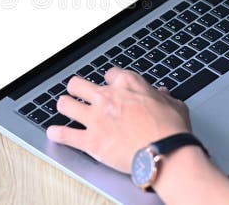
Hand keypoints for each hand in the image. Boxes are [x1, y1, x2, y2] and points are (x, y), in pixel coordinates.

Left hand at [46, 67, 190, 173]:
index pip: (109, 74)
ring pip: (66, 104)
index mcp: (127, 85)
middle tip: (78, 94)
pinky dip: (58, 134)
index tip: (108, 86)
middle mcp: (106, 97)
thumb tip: (162, 94)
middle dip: (76, 89)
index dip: (108, 81)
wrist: (166, 153)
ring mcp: (95, 118)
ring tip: (64, 109)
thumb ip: (163, 98)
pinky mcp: (90, 140)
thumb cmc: (172, 130)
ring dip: (65, 107)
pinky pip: (65, 134)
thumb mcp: (174, 106)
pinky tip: (54, 133)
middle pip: (78, 84)